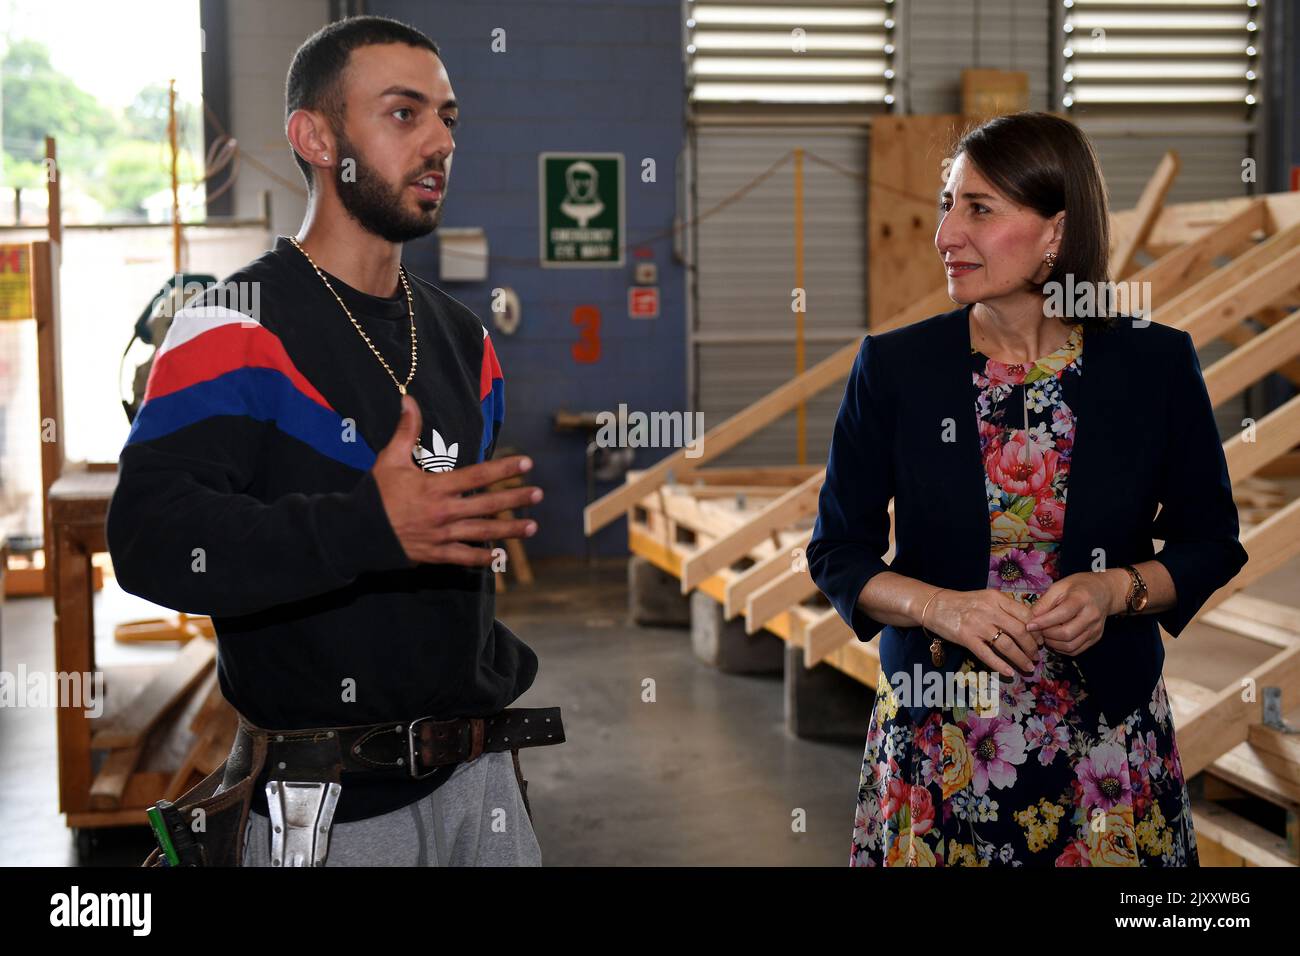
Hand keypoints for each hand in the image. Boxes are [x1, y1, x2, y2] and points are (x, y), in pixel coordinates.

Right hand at [372, 395, 542, 565]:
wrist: (356, 531)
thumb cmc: (375, 494)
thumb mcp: (389, 459)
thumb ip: (406, 432)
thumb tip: (409, 400)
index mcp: (436, 487)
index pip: (478, 476)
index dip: (504, 469)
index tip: (526, 463)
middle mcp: (444, 511)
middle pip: (487, 505)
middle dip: (515, 499)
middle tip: (538, 494)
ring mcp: (442, 535)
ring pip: (482, 532)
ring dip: (509, 530)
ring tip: (532, 526)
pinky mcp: (436, 554)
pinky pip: (464, 558)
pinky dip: (482, 558)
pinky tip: (500, 557)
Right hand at [927, 588, 1040, 677]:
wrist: (934, 605)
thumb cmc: (962, 602)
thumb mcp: (986, 598)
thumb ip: (1005, 608)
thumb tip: (1028, 625)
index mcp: (997, 598)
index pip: (1026, 614)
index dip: (1037, 630)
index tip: (1041, 640)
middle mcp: (989, 610)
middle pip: (1020, 631)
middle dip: (1032, 647)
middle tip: (1036, 656)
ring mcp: (977, 625)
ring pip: (1007, 645)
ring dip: (1021, 659)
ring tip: (1028, 667)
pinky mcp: (966, 638)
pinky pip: (987, 655)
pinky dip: (1000, 665)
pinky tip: (1009, 672)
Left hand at [1025, 571, 1123, 655]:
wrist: (1104, 592)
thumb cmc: (1078, 587)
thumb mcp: (1059, 586)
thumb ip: (1044, 602)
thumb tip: (1030, 618)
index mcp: (1082, 599)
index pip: (1062, 614)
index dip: (1043, 622)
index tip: (1029, 625)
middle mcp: (1091, 616)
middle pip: (1066, 634)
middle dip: (1046, 635)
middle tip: (1037, 630)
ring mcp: (1095, 629)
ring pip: (1070, 646)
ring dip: (1052, 644)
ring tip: (1044, 635)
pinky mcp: (1096, 638)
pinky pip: (1076, 650)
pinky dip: (1061, 648)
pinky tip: (1055, 640)